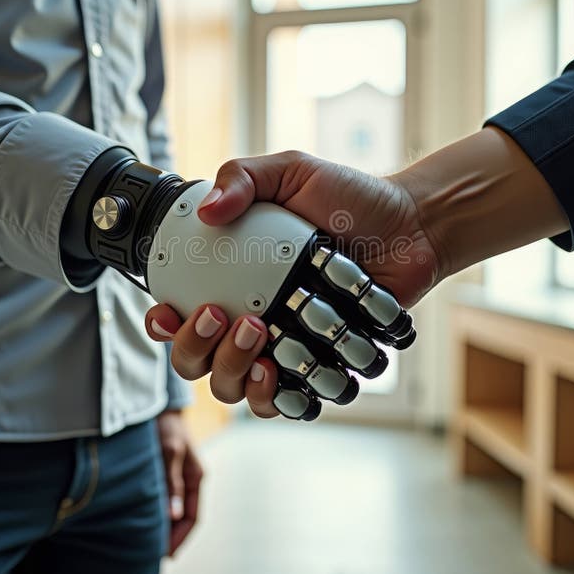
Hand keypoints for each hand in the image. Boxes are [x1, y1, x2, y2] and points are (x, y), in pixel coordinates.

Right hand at [146, 151, 440, 416]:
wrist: (409, 226)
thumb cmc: (349, 199)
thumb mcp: (292, 172)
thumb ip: (243, 177)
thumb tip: (205, 211)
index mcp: (232, 277)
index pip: (180, 312)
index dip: (164, 324)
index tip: (168, 313)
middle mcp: (249, 316)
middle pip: (198, 361)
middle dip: (197, 349)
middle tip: (224, 315)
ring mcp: (283, 345)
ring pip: (235, 387)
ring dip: (234, 372)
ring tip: (259, 337)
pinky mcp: (318, 364)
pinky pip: (288, 401)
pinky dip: (278, 398)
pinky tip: (281, 372)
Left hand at [157, 410, 202, 556]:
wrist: (160, 407)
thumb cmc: (166, 427)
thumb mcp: (169, 453)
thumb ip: (171, 483)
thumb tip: (174, 515)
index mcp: (196, 477)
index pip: (193, 517)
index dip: (180, 538)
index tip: (164, 555)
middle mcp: (190, 480)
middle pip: (185, 518)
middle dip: (171, 537)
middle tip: (152, 555)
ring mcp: (179, 477)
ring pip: (175, 511)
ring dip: (164, 527)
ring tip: (146, 543)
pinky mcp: (167, 473)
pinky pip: (165, 500)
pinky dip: (158, 513)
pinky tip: (143, 520)